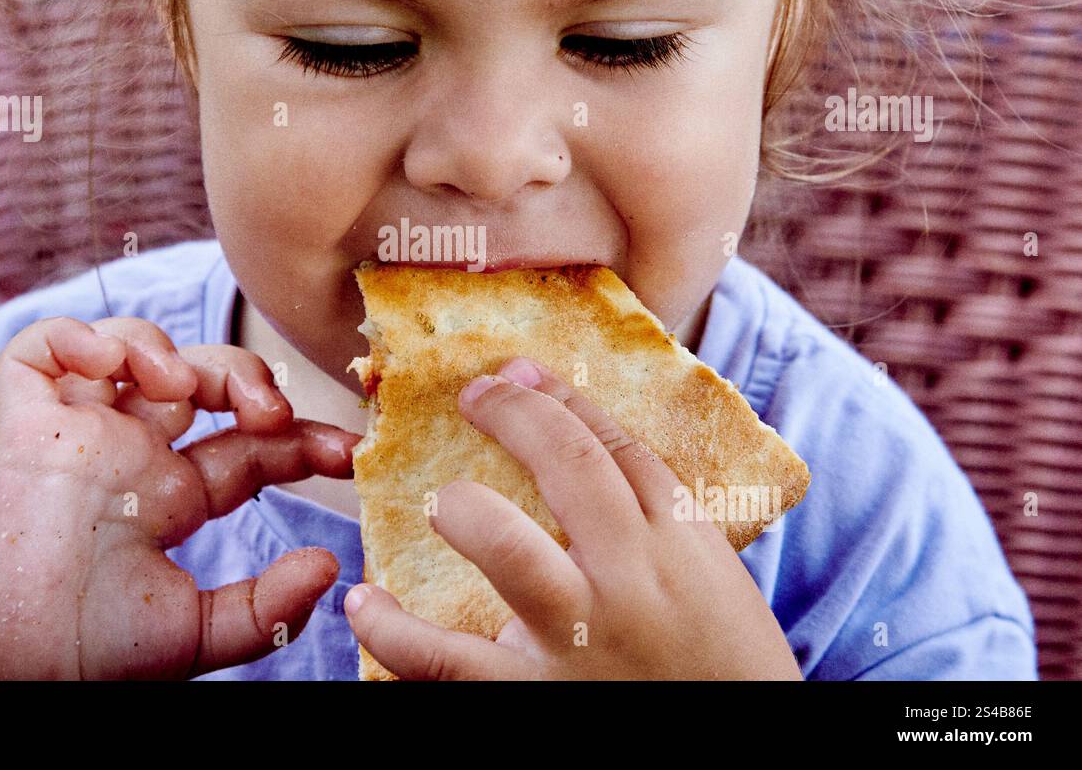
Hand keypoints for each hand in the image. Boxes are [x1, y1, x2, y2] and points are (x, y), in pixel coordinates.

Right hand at [0, 316, 359, 678]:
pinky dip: (72, 336)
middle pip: (201, 379)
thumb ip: (264, 607)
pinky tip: (104, 362)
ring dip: (162, 347)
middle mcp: (131, 456)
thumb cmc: (89, 658)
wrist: (1, 675)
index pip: (248, 444)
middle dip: (243, 377)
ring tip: (177, 386)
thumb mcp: (195, 634)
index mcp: (172, 496)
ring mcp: (78, 436)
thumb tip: (330, 566)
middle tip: (267, 411)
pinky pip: (36, 353)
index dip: (300, 437)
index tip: (347, 451)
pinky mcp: (20, 428)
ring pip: (127, 348)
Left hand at [344, 356, 801, 679]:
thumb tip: (580, 452)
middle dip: (515, 415)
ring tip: (442, 504)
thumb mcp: (710, 577)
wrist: (738, 755)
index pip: (616, 444)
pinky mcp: (531, 696)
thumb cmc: (723, 663)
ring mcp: (578, 637)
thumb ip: (654, 518)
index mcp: (681, 541)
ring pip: (507, 546)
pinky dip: (394, 633)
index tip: (518, 373)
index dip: (559, 396)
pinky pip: (445, 660)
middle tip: (475, 396)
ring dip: (463, 509)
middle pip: (571, 464)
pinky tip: (366, 603)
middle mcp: (631, 578)